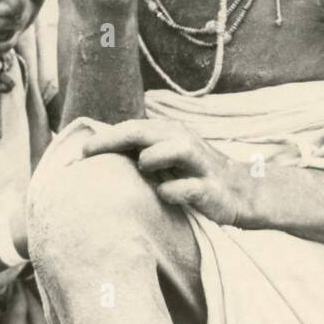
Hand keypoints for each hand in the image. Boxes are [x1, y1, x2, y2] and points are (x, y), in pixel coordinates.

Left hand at [80, 119, 248, 225]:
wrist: (242, 192)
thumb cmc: (193, 174)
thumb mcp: (167, 157)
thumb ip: (141, 151)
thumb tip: (100, 153)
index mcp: (170, 134)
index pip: (133, 128)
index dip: (106, 137)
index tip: (81, 151)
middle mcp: (184, 142)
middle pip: (146, 132)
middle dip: (115, 140)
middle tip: (88, 153)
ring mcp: (200, 165)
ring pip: (175, 149)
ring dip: (152, 159)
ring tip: (142, 171)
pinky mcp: (212, 188)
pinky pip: (191, 187)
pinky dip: (175, 191)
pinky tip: (165, 195)